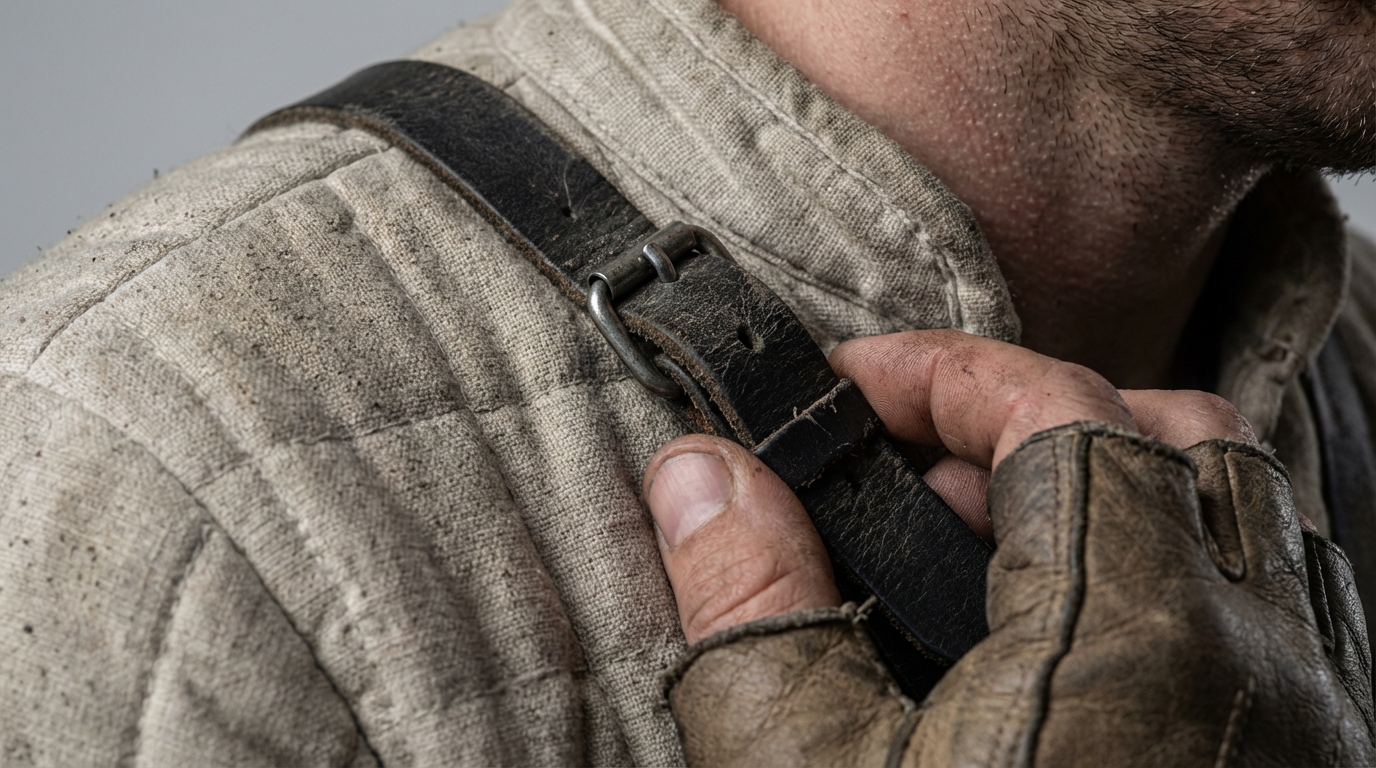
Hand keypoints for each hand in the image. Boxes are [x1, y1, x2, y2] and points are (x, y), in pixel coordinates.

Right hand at [653, 330, 1373, 765]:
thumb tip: (698, 472)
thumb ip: (752, 610)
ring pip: (1243, 522)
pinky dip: (1171, 574)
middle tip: (916, 472)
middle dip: (1035, 417)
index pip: (1053, 408)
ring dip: (1112, 490)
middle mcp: (1256, 664)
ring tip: (982, 555)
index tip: (845, 390)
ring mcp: (1312, 728)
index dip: (936, 372)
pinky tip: (1069, 647)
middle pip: (1177, 437)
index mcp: (1132, 640)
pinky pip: (1273, 615)